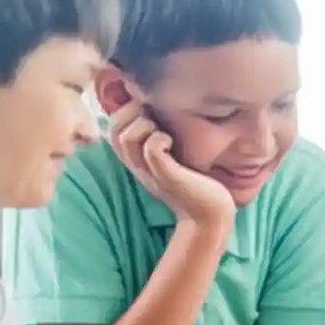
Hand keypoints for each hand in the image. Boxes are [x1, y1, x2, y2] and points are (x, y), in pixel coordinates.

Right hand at [108, 100, 234, 224]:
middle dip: (129, 113)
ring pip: (126, 139)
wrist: (212, 216)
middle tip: (153, 115)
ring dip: (143, 125)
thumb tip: (162, 112)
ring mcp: (152, 173)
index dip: (123, 112)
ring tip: (162, 129)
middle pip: (113, 132)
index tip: (148, 108)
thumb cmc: (198, 184)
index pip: (112, 130)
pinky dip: (158, 139)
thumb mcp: (176, 159)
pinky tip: (171, 142)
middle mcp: (140, 167)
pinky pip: (151, 150)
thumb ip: (165, 140)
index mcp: (139, 161)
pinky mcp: (168, 177)